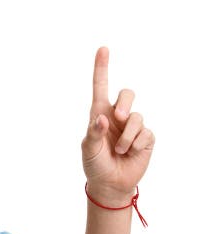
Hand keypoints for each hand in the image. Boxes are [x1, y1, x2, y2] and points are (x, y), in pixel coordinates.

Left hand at [80, 47, 154, 201]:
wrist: (110, 184)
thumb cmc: (95, 164)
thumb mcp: (88, 149)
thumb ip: (93, 133)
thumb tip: (103, 118)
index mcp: (99, 114)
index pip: (101, 87)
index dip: (102, 68)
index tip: (103, 48)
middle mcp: (117, 117)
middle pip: (127, 93)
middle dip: (125, 102)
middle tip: (118, 117)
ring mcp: (132, 127)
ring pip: (137, 117)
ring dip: (127, 135)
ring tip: (120, 149)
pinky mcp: (146, 138)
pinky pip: (146, 133)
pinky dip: (136, 144)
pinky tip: (130, 153)